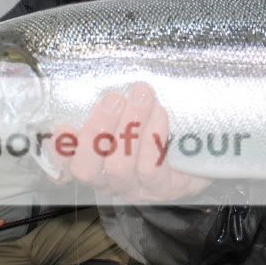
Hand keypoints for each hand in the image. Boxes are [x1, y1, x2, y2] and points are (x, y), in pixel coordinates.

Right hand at [49, 83, 210, 201]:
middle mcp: (110, 181)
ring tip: (142, 95)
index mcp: (96, 162)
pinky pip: (151, 169)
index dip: (60, 148)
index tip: (63, 124)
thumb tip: (107, 74)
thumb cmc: (161, 126)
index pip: (66, 162)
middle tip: (114, 98)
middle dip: (96, 130)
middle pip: (86, 169)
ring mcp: (136, 189)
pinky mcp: (163, 190)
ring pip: (119, 167)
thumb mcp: (134, 113)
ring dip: (129, 127)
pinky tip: (160, 114)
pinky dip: (152, 138)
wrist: (205, 152)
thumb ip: (115, 104)